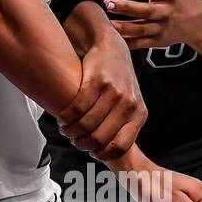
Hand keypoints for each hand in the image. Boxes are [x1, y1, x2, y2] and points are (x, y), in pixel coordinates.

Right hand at [56, 27, 145, 159]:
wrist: (112, 48)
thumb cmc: (118, 81)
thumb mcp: (130, 103)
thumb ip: (123, 125)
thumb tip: (106, 152)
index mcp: (139, 115)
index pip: (120, 146)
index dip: (101, 154)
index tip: (90, 152)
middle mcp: (129, 104)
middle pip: (99, 137)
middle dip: (82, 143)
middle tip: (73, 140)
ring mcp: (114, 92)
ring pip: (86, 124)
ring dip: (70, 131)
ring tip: (65, 129)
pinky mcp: (97, 81)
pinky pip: (77, 107)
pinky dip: (66, 117)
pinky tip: (62, 118)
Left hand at [103, 0, 201, 49]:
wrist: (198, 22)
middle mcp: (166, 11)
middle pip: (145, 10)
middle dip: (126, 7)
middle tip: (108, 3)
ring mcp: (162, 28)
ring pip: (141, 29)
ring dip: (124, 27)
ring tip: (108, 23)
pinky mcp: (158, 42)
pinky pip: (140, 44)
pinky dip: (127, 43)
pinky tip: (113, 39)